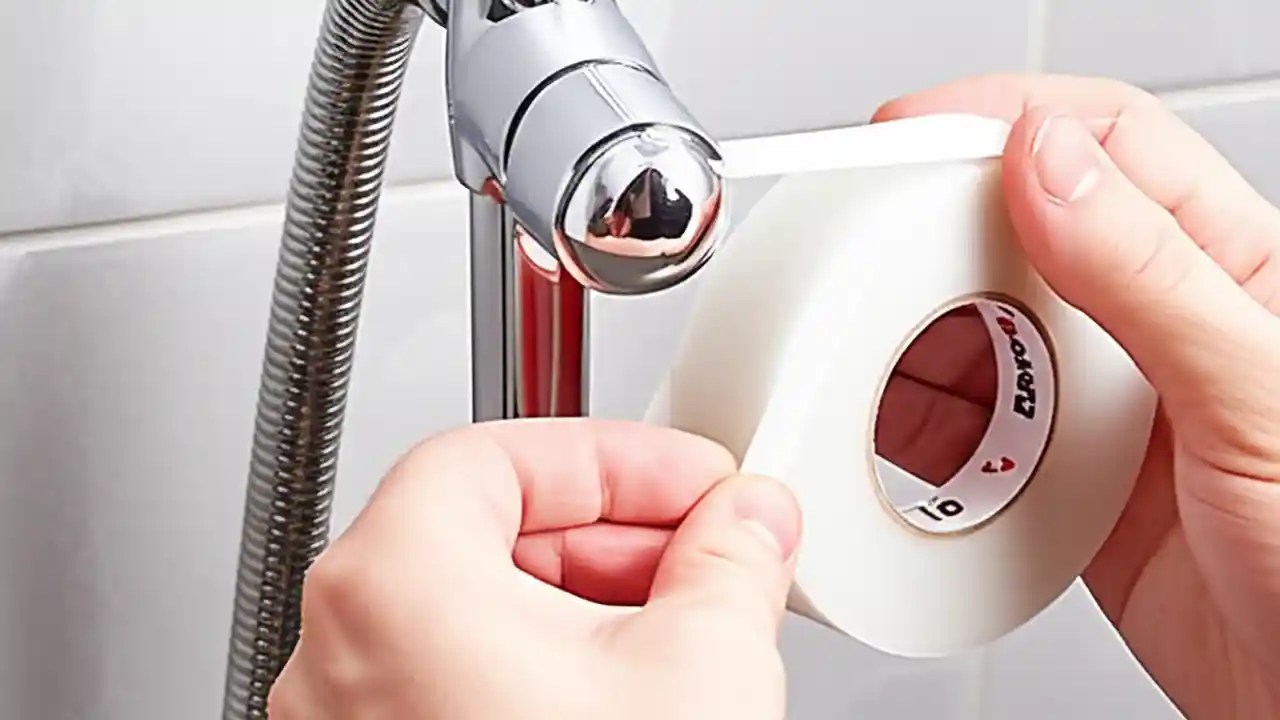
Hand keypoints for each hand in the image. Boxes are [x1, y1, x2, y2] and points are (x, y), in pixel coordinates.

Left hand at [267, 419, 800, 719]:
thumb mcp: (702, 668)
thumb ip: (733, 562)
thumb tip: (749, 523)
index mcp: (393, 587)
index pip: (497, 455)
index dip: (611, 456)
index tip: (688, 478)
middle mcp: (343, 655)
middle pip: (482, 530)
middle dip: (612, 531)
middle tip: (701, 548)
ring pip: (473, 612)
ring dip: (584, 602)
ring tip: (682, 627)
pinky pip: (460, 680)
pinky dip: (542, 667)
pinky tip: (627, 695)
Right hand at [872, 74, 1279, 717]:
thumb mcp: (1257, 397)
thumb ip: (1148, 276)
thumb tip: (1045, 164)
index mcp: (1233, 268)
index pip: (1106, 145)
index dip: (1002, 120)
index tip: (914, 136)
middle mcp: (1159, 327)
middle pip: (1018, 234)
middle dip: (931, 234)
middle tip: (868, 253)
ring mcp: (1109, 407)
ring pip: (982, 334)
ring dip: (913, 336)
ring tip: (869, 347)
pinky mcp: (1069, 484)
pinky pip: (973, 431)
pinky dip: (919, 425)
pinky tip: (896, 424)